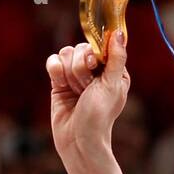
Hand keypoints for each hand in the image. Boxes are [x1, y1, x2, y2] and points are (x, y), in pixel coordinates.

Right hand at [45, 31, 129, 162]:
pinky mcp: (59, 81)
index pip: (101, 44)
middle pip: (81, 47)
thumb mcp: (112, 84)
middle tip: (86, 87)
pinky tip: (61, 85)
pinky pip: (53, 61)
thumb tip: (119, 33)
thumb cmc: (100, 115)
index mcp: (113, 69)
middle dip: (81, 68)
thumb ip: (116, 58)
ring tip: (76, 91)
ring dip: (70, 73)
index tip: (94, 67)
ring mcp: (76, 75)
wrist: (78, 139)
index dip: (94, 53)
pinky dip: (55, 71)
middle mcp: (95, 70)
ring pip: (66, 53)